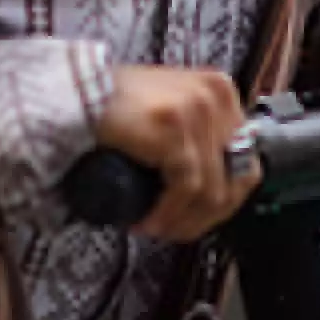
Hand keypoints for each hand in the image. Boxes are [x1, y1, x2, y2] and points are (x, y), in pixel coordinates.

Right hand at [94, 65, 262, 241]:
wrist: (73, 94)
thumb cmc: (113, 106)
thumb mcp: (169, 110)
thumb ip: (196, 133)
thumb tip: (213, 182)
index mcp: (220, 90)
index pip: (246, 159)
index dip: (225, 199)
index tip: (198, 217)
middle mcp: (215, 96)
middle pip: (235, 178)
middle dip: (206, 216)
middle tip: (175, 230)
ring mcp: (197, 110)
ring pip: (211, 190)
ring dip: (183, 221)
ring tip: (156, 228)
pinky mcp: (174, 129)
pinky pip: (185, 188)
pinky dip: (168, 213)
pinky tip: (146, 221)